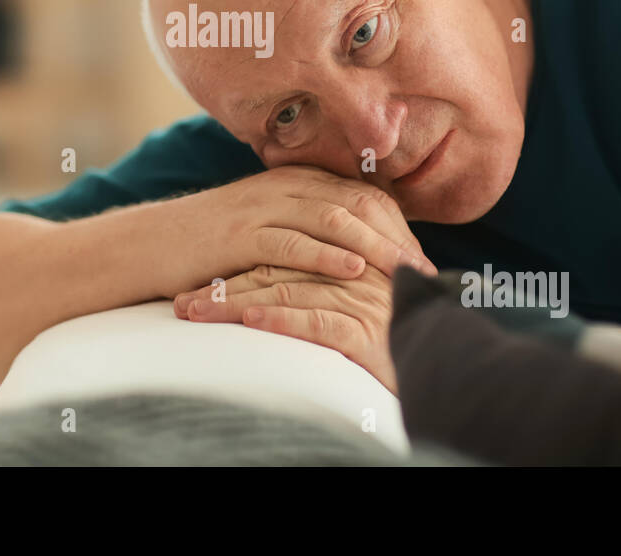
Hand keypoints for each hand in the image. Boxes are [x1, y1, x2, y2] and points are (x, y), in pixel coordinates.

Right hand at [159, 165, 437, 298]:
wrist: (145, 246)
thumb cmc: (207, 246)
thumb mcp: (261, 227)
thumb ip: (302, 228)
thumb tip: (351, 253)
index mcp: (293, 180)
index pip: (363, 194)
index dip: (398, 224)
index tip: (423, 257)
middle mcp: (283, 186)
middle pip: (358, 202)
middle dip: (398, 237)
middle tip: (427, 272)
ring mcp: (261, 206)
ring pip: (334, 218)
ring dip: (376, 246)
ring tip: (406, 272)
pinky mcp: (240, 234)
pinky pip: (293, 240)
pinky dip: (327, 255)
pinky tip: (354, 271)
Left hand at [171, 263, 402, 393]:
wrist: (439, 367)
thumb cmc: (390, 339)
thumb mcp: (352, 304)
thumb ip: (319, 284)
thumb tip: (266, 290)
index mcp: (346, 256)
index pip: (282, 252)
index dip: (236, 265)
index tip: (195, 282)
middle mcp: (352, 271)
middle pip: (276, 269)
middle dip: (223, 286)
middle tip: (181, 303)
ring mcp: (359, 298)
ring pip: (287, 292)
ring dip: (236, 304)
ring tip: (197, 314)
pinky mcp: (365, 331)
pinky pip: (318, 321)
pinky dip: (282, 321)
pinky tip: (251, 325)